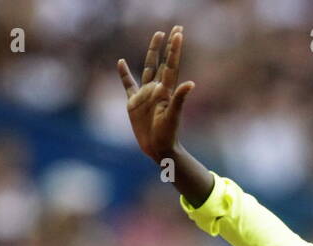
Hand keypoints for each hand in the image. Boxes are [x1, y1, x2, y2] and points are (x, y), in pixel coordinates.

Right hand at [117, 25, 194, 162]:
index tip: (178, 33)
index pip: (171, 65)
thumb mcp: (173, 116)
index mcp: (167, 90)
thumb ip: (180, 99)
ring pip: (148, 68)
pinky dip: (124, 74)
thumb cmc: (168, 135)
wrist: (158, 149)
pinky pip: (128, 84)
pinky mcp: (134, 103)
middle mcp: (157, 89)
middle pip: (162, 62)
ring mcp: (145, 94)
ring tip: (157, 36)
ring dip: (153, 52)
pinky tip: (121, 62)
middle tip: (174, 29)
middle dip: (168, 46)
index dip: (174, 49)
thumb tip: (190, 83)